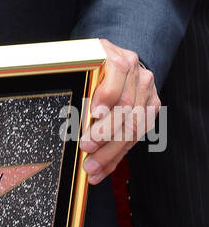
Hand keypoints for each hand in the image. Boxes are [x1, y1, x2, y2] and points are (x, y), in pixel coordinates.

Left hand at [79, 39, 159, 183]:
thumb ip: (82, 82)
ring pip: (132, 128)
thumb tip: (74, 112)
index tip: (93, 113)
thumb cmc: (96, 66)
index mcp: (118, 58)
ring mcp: (147, 93)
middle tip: (85, 148)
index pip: (117, 76)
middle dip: (104, 134)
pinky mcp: (152, 108)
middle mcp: (137, 75)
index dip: (106, 96)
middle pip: (125, 108)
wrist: (120, 61)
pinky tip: (103, 167)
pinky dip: (117, 156)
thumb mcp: (84, 66)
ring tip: (91, 167)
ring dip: (110, 152)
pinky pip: (136, 137)